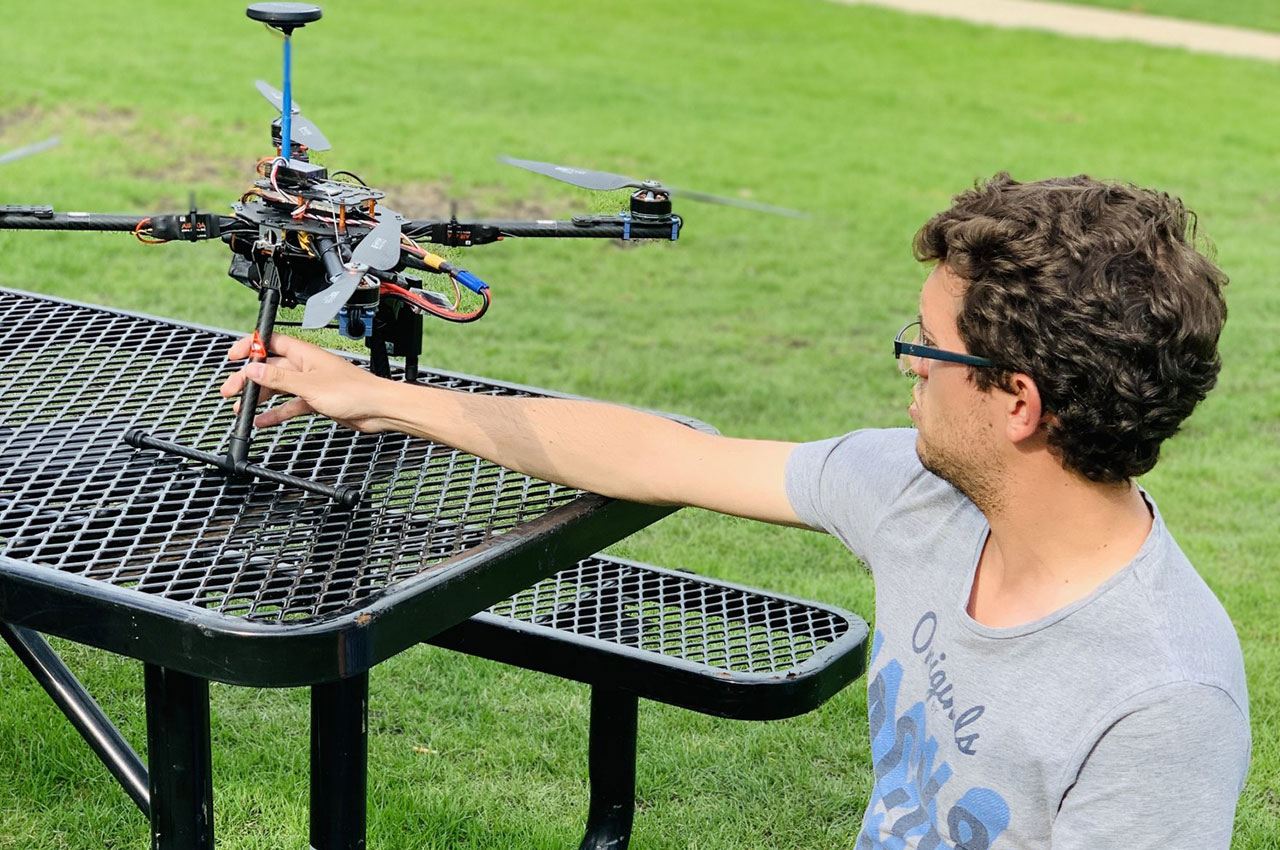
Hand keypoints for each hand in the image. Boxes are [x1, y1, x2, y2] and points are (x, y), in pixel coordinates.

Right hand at [219, 333, 391, 431]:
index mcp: (304, 354)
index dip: (251, 347)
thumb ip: (280, 378)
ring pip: (278, 388)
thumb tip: (254, 369)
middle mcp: (306, 366)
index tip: (233, 357)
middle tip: (230, 391)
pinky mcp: (316, 400)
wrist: (378, 409)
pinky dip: (275, 412)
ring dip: (259, 397)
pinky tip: (263, 421)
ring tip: (240, 409)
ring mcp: (310, 384)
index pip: (270, 343)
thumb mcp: (310, 385)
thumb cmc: (354, 391)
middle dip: (248, 378)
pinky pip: (290, 405)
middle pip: (269, 368)